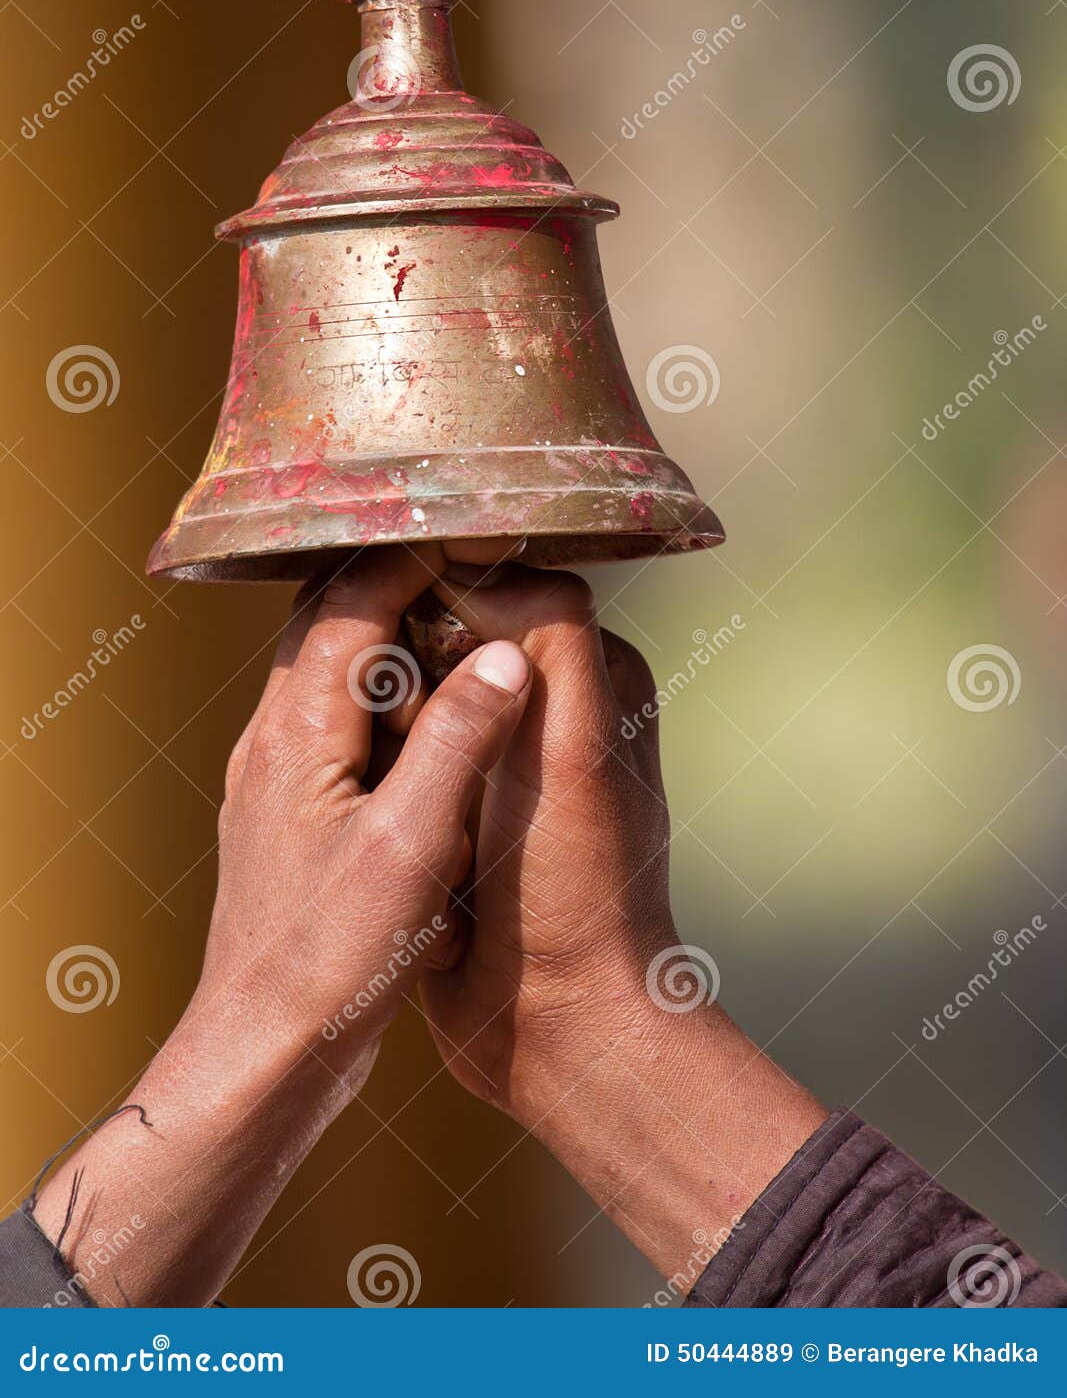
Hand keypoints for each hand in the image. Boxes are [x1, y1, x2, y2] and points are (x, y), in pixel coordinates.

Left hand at [198, 541, 531, 1078]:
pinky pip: (341, 726)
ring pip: (336, 672)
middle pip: (333, 619)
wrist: (263, 1056)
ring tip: (474, 640)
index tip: (487, 532)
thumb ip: (457, 742)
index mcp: (296, 730)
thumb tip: (506, 656)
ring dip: (400, 645)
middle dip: (407, 585)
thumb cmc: (329, 962)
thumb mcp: (410, 848)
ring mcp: (277, 778)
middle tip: (485, 572)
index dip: (420, 554)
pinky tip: (442, 735)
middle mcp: (273, 740)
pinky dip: (393, 704)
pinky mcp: (292, 817)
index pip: (353, 597)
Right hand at [420, 563, 824, 1278]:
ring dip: (388, 724)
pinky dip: (382, 772)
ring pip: (415, 697)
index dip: (446, 608)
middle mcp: (550, 711)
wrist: (557, 1025)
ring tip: (386, 780)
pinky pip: (403, 760)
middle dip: (408, 668)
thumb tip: (484, 566)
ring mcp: (499, 766)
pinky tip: (367, 805)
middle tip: (400, 734)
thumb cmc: (575, 885)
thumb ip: (552, 639)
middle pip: (447, 638)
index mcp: (593, 678)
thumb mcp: (576, 748)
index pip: (501, 587)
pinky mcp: (456, 816)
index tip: (416, 659)